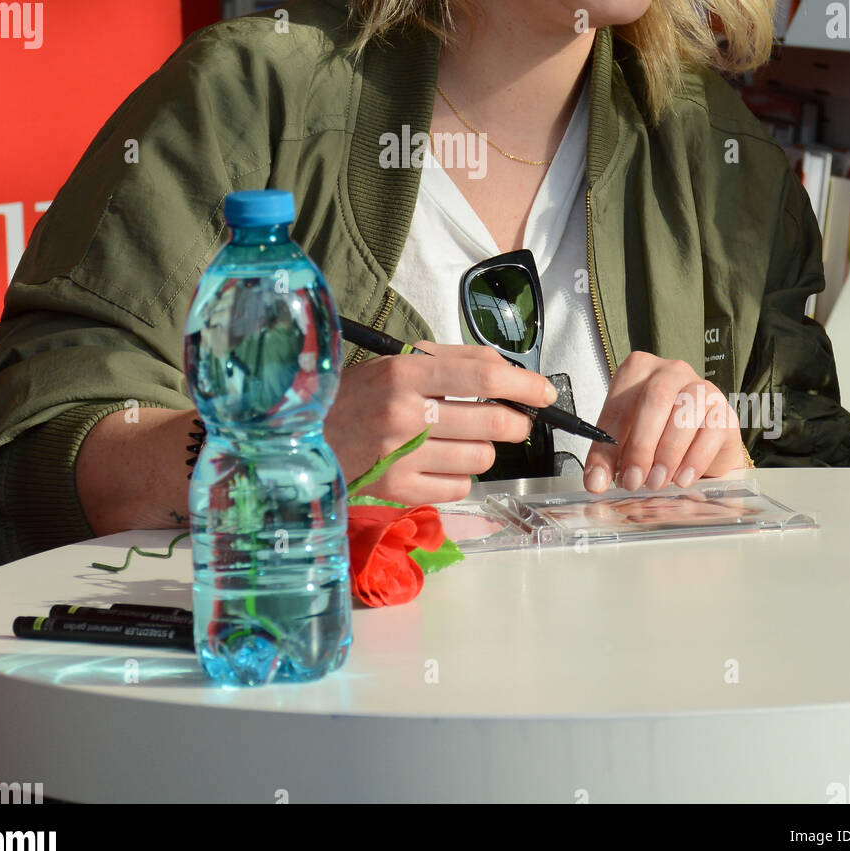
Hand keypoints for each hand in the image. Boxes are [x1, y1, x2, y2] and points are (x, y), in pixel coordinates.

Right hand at [323, 342, 558, 504]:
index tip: (546, 392)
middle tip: (515, 420)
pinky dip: (462, 475)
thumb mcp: (398, 361)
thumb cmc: (358, 392)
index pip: (482, 376)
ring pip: (480, 458)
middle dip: (516, 422)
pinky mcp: (397, 489)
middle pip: (490, 422)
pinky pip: (459, 487)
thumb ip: (455, 360)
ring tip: (467, 440)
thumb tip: (509, 372)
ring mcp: (400, 456)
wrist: (303, 434)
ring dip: (486, 449)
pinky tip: (444, 462)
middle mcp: (404, 414)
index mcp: (405, 372)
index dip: (524, 385)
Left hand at [583, 352, 747, 493]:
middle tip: (634, 481)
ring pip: (684, 414)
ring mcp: (701, 387)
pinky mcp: (724, 410)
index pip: (619, 405)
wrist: (703, 443)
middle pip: (655, 400)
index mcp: (638, 370)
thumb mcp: (628, 441)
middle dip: (641, 445)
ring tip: (656, 482)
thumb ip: (610, 457)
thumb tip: (596, 482)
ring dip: (667, 454)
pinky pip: (711, 431)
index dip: (608, 444)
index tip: (600, 478)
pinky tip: (682, 479)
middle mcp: (671, 371)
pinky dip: (694, 459)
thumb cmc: (659, 434)